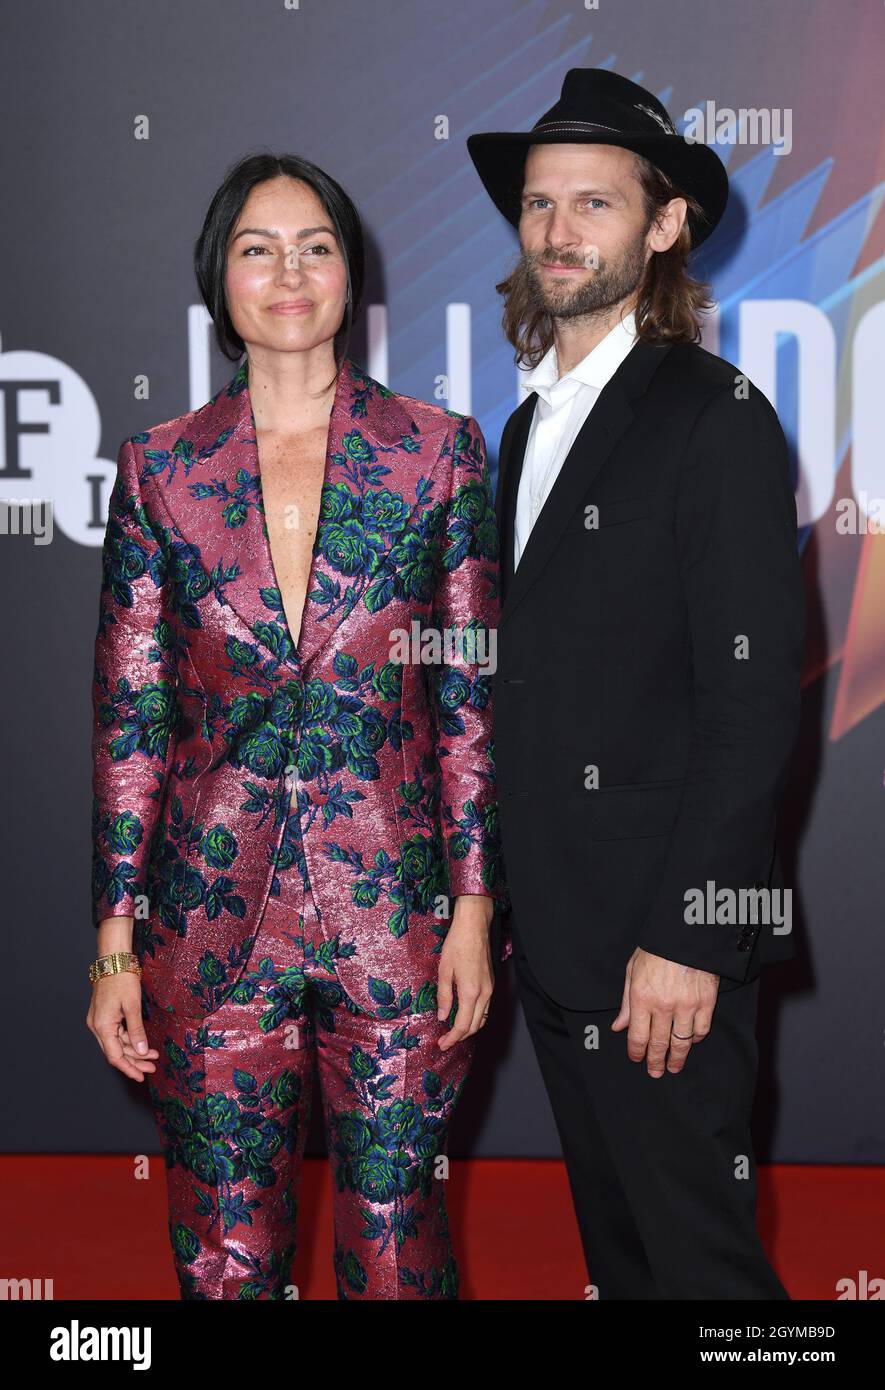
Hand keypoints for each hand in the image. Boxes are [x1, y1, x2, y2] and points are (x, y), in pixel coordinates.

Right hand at [86, 971, 159, 1082]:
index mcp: (102, 1026)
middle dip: (134, 1061)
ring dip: (134, 1051)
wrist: (113, 960)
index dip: (129, 1068)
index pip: (115, 1056)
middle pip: (115, 1052)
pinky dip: (129, 1039)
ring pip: (117, 1043)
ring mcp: (99, 1021)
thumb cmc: (122, 980)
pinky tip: (142, 1043)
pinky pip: (116, 1034)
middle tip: (152, 1067)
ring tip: (153, 1055)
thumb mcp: (133, 1006)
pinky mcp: (104, 1015)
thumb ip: (136, 1031)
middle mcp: (97, 1026)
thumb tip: (142, 1052)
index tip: (142, 1076)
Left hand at [436, 894, 493, 1050]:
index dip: (452, 1038)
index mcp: (471, 992)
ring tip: (453, 1032)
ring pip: (482, 1018)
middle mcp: (484, 994)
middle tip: (444, 1041)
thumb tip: (443, 1016)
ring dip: (469, 1029)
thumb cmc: (457, 945)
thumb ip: (444, 996)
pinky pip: (485, 1008)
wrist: (474, 927)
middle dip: (459, 1037)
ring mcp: (490, 989)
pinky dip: (475, 1018)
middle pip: (474, 1026)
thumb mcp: (444, 971)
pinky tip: (465, 1016)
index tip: (442, 1044)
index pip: (462, 1026)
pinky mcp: (491, 983)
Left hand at [611, 947, 718, 1076]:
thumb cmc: (656, 949)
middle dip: (655, 1062)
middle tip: (655, 1072)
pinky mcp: (706, 1002)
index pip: (637, 1036)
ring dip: (677, 1058)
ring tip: (674, 1066)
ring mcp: (687, 1006)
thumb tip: (619, 1026)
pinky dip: (696, 1039)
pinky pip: (701, 1030)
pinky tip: (690, 1042)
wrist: (685, 933)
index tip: (637, 1059)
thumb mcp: (633, 970)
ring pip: (681, 1042)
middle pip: (658, 1044)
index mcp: (642, 998)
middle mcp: (663, 1006)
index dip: (636, 1052)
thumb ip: (627, 1002)